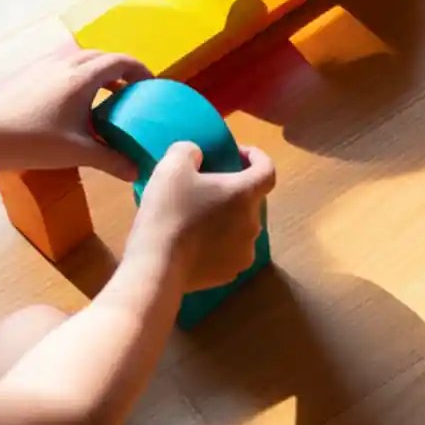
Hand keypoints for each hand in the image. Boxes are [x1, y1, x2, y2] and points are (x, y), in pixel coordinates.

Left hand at [0, 51, 151, 179]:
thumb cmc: (31, 142)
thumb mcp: (77, 153)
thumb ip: (111, 160)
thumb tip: (136, 171)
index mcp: (82, 77)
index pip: (120, 61)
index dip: (140, 70)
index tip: (151, 86)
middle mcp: (64, 64)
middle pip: (101, 56)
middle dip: (120, 70)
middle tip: (132, 92)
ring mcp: (43, 67)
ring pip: (79, 60)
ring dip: (98, 73)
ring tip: (104, 99)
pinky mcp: (28, 76)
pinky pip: (62, 68)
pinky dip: (77, 79)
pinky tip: (72, 106)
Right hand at [128, 143, 275, 292]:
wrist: (156, 267)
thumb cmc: (168, 212)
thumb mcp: (172, 166)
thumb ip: (189, 150)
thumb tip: (196, 156)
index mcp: (244, 194)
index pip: (268, 170)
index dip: (256, 157)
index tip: (236, 154)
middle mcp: (253, 224)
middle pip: (250, 200)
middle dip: (232, 190)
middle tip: (203, 188)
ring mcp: (244, 252)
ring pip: (239, 227)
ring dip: (225, 219)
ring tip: (196, 218)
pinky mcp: (230, 274)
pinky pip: (229, 251)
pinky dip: (217, 244)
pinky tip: (193, 244)